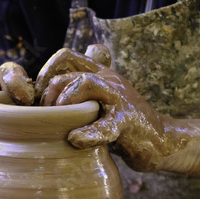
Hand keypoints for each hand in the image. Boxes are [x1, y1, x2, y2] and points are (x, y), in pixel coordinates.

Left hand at [36, 45, 174, 172]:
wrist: (162, 141)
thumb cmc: (124, 127)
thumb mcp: (99, 105)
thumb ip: (79, 98)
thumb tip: (45, 103)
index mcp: (101, 74)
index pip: (66, 57)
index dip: (46, 73)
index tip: (37, 98)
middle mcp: (110, 80)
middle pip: (69, 72)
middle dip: (49, 95)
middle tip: (44, 118)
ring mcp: (120, 99)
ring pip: (85, 84)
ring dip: (64, 103)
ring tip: (57, 122)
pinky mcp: (129, 122)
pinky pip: (106, 125)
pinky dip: (87, 133)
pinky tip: (75, 140)